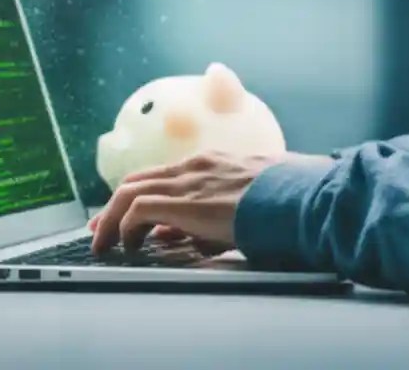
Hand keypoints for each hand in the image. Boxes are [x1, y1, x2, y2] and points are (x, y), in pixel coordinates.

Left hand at [88, 151, 333, 253]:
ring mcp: (189, 179)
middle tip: (103, 228)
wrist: (304, 198)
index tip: (132, 217)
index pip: (166, 175)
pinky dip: (125, 226)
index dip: (143, 195)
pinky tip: (126, 245)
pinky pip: (138, 208)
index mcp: (215, 163)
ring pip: (130, 190)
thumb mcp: (253, 203)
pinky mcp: (185, 200)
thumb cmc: (292, 202)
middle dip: (116, 205)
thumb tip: (193, 236)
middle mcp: (197, 165)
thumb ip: (222, 215)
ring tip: (104, 242)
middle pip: (139, 178)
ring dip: (112, 218)